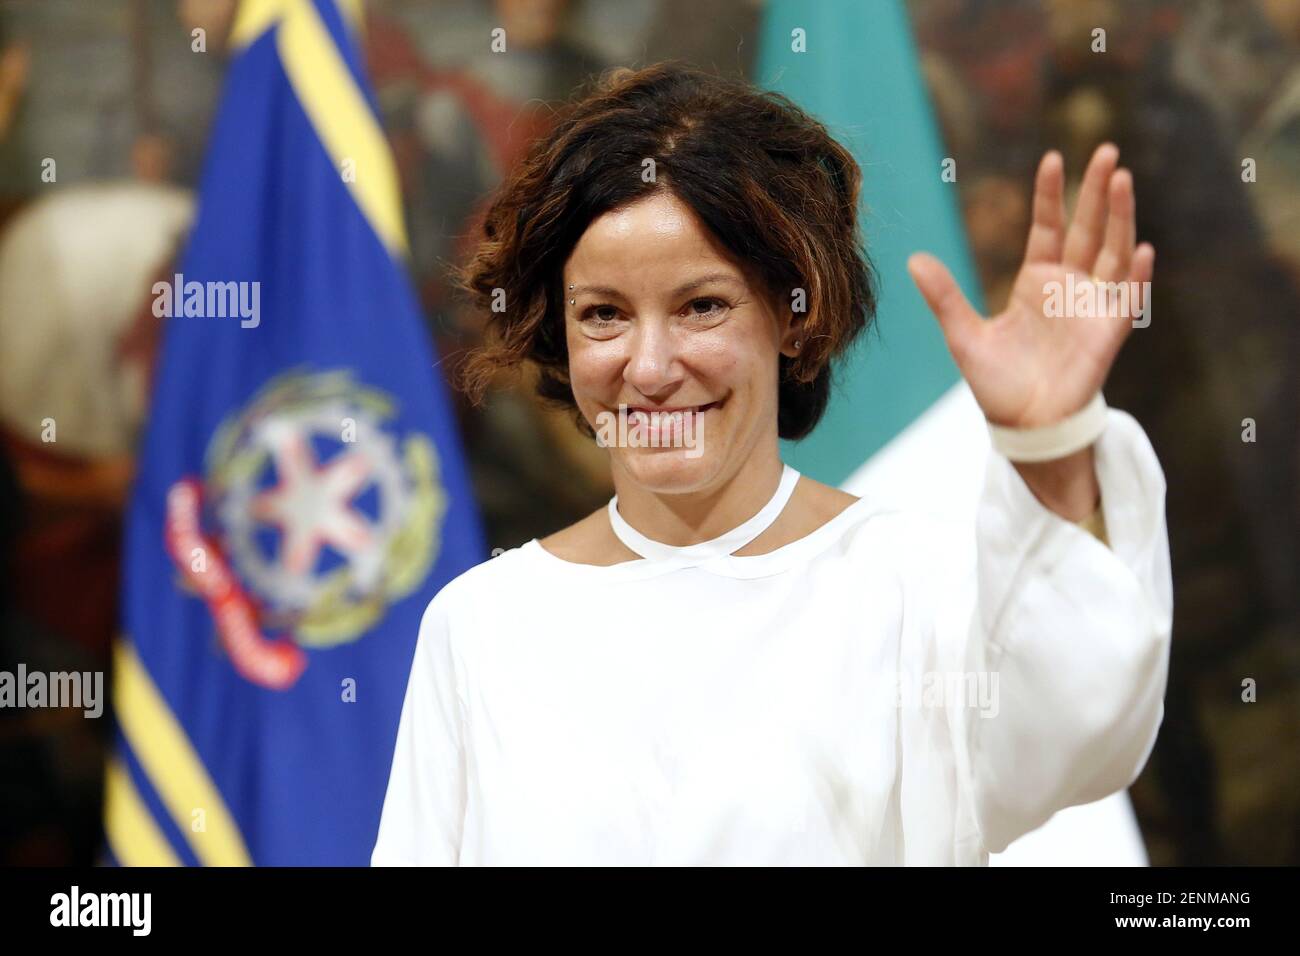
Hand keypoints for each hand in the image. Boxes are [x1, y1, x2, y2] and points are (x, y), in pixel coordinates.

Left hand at [907, 144, 1154, 518]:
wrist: (1023, 425)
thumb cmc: (997, 383)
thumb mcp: (963, 335)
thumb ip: (944, 297)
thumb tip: (913, 259)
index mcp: (1036, 282)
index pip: (1048, 227)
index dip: (1051, 195)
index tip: (1053, 158)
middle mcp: (1068, 287)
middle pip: (1087, 228)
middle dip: (1096, 190)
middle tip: (1107, 149)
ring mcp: (1092, 307)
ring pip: (1113, 251)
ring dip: (1120, 217)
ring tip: (1122, 179)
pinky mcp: (1109, 332)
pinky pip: (1129, 298)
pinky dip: (1137, 275)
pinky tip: (1142, 249)